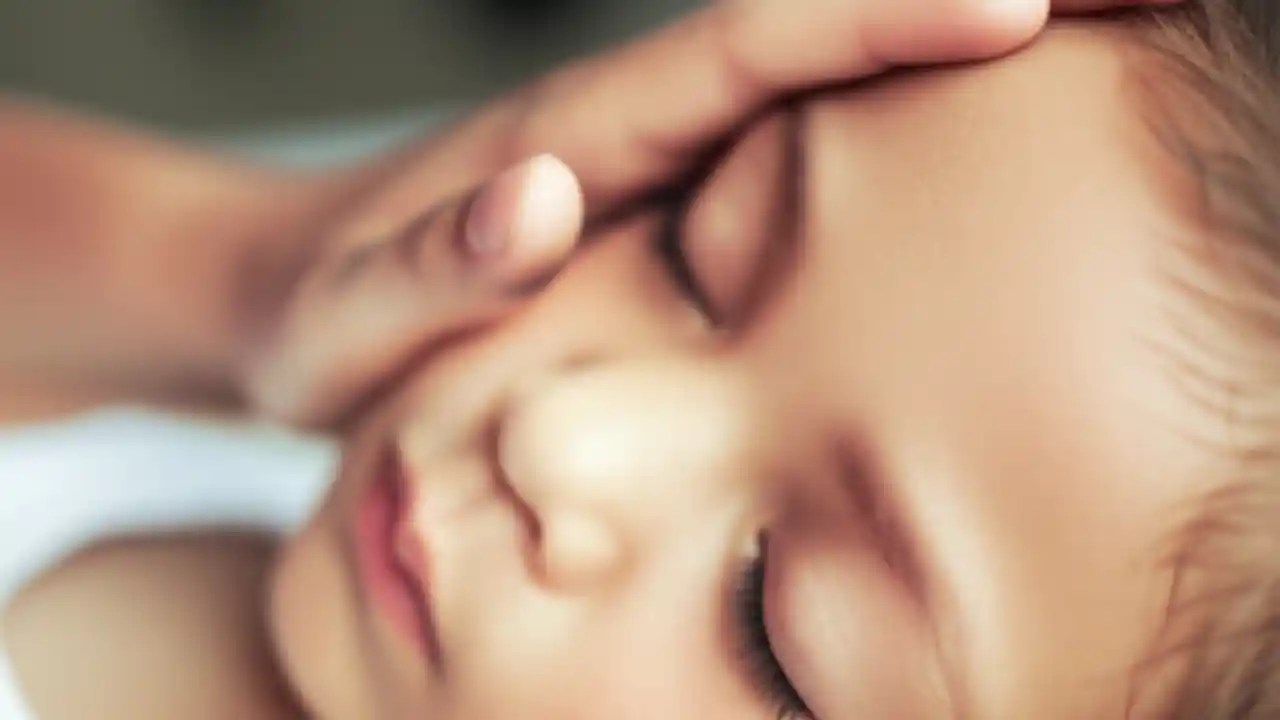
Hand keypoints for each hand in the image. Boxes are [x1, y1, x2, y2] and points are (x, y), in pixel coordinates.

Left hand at [246, 0, 1180, 427]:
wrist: (287, 306)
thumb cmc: (323, 323)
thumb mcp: (356, 320)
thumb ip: (442, 266)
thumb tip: (545, 198)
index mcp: (574, 145)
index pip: (748, 57)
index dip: (878, 24)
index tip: (1018, 6)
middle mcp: (622, 134)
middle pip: (807, 47)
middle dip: (940, 9)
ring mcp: (640, 165)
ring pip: (804, 95)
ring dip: (925, 53)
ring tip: (1076, 39)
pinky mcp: (642, 208)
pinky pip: (774, 157)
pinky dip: (867, 115)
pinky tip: (940, 133)